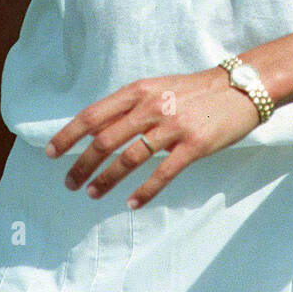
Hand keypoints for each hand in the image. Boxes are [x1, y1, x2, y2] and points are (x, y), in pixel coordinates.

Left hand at [44, 67, 265, 208]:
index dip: (69, 135)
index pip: (94, 115)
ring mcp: (173, 126)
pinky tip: (132, 204)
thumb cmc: (195, 91)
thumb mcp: (158, 89)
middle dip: (82, 164)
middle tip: (69, 183)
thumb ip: (131, 107)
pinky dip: (144, 191)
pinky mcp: (194, 145)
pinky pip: (163, 173)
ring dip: (107, 180)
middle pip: (105, 140)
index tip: (52, 153)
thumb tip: (97, 129)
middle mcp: (152, 106)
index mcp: (139, 91)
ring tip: (92, 194)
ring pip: (129, 158)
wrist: (240, 87)